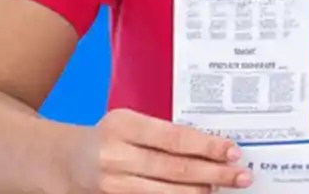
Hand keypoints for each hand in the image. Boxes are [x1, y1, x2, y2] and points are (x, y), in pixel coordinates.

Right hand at [69, 108, 253, 192]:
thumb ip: (162, 133)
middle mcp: (116, 155)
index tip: (232, 151)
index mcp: (123, 125)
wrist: (68, 161)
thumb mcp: (130, 123)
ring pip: (167, 192)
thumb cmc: (110, 137)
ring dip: (199, 191)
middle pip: (175, 169)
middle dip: (214, 173)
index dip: (207, 146)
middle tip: (241, 176)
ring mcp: (114, 184)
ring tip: (221, 186)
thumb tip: (209, 147)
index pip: (174, 137)